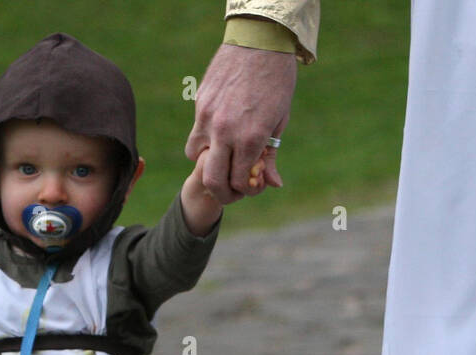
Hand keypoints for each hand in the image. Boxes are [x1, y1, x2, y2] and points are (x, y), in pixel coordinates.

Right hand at [186, 44, 296, 203]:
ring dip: (208, 165)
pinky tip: (221, 132)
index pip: (239, 182)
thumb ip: (270, 156)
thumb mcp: (279, 121)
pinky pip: (196, 133)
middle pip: (212, 180)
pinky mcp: (199, 103)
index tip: (251, 186)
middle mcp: (225, 132)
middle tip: (231, 190)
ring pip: (196, 158)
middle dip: (222, 192)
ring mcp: (208, 117)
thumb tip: (272, 184)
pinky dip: (205, 141)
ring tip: (224, 158)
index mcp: (250, 139)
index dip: (245, 190)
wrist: (259, 42)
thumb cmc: (276, 82)